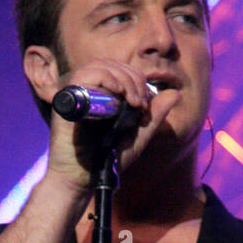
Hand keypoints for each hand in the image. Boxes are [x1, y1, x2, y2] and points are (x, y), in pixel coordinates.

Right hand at [44, 58, 181, 198]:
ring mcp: (77, 93)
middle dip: (132, 79)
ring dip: (121, 78)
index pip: (121, 70)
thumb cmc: (106, 160)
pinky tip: (117, 92)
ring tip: (131, 100)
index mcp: (104, 95)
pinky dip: (104, 78)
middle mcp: (90, 90)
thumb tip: (175, 94)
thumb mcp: (137, 137)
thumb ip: (154, 116)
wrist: (82, 178)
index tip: (144, 104)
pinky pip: (83, 75)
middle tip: (139, 103)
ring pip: (100, 66)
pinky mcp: (67, 100)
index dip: (137, 79)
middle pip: (112, 64)